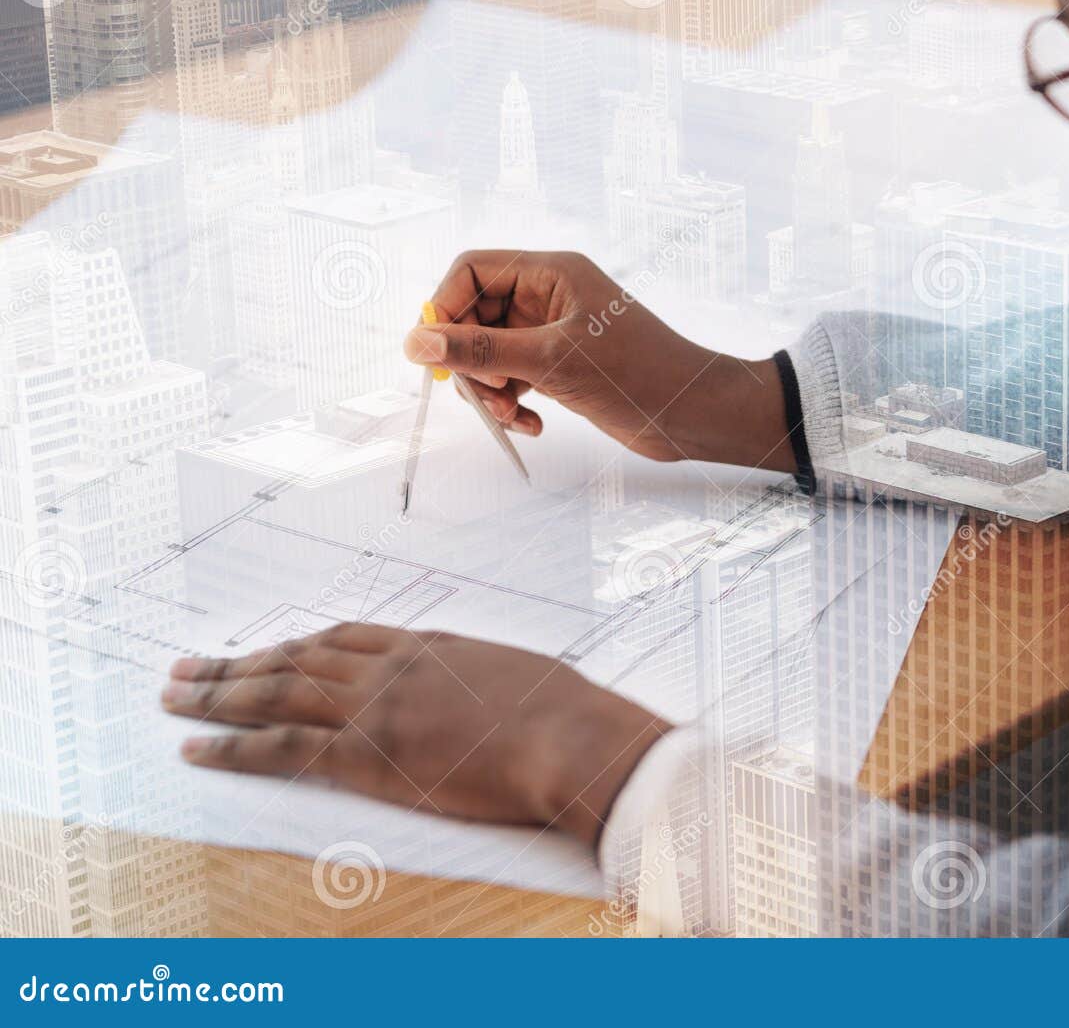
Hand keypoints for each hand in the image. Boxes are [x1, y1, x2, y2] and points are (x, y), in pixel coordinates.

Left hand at [161, 626, 669, 847]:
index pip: (342, 638)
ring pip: (276, 692)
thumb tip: (479, 689)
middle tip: (186, 666)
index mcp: (427, 645)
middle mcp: (389, 667)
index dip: (294, 645)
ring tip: (173, 697)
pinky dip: (232, 747)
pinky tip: (197, 748)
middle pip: (295, 657)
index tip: (264, 649)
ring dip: (217, 695)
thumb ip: (479, 678)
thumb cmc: (563, 712)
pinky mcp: (367, 754)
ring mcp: (374, 708)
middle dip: (235, 663)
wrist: (569, 737)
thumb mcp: (516, 674)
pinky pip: (282, 748)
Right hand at [402, 250, 796, 470]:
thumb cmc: (638, 375)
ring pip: (493, 351)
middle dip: (470, 358)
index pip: (473, 270)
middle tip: (482, 395)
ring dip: (491, 387)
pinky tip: (530, 425)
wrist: (693, 415)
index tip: (435, 353)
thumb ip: (480, 351)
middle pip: (477, 314)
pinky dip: (513, 402)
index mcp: (552, 272)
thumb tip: (417, 343)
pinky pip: (515, 376)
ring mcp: (556, 332)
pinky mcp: (563, 366)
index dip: (445, 307)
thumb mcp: (550, 361)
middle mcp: (551, 295)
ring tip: (511, 415)